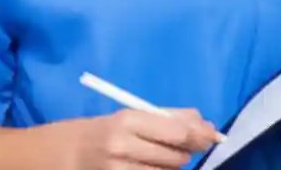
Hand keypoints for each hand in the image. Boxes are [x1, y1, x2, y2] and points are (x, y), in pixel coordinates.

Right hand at [73, 108, 223, 169]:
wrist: (69, 154)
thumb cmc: (109, 130)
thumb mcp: (134, 116)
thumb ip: (172, 117)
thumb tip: (210, 127)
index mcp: (128, 120)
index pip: (177, 132)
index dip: (200, 136)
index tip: (212, 137)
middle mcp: (122, 146)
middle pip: (177, 156)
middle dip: (187, 152)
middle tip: (180, 147)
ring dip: (174, 165)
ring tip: (160, 157)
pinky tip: (152, 167)